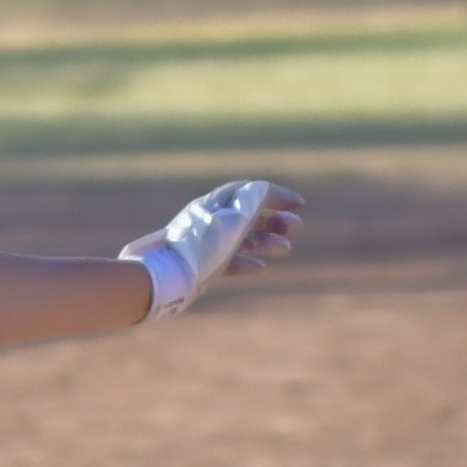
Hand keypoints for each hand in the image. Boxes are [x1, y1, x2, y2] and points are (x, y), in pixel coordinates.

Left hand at [121, 181, 305, 321]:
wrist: (167, 276)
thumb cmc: (201, 245)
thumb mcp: (232, 219)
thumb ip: (251, 202)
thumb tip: (264, 190)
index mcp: (216, 204)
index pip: (251, 192)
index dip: (277, 196)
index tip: (299, 204)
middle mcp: (211, 221)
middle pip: (248, 216)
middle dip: (274, 220)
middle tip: (296, 228)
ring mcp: (207, 244)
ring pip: (242, 240)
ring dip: (266, 242)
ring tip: (285, 249)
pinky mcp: (203, 265)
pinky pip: (229, 261)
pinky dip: (246, 262)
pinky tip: (260, 268)